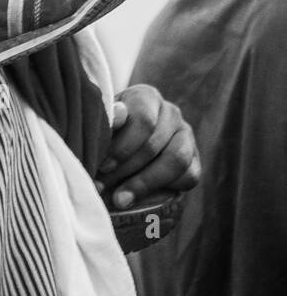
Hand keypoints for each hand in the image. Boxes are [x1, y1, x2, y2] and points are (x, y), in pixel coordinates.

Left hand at [96, 84, 200, 210]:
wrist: (117, 156)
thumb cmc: (106, 136)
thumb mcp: (101, 127)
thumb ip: (108, 121)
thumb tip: (119, 114)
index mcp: (146, 97)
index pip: (143, 119)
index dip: (123, 146)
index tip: (104, 166)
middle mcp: (170, 112)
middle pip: (154, 144)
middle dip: (126, 170)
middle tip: (103, 186)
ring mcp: (186, 136)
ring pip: (176, 160)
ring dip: (144, 183)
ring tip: (120, 199)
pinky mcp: (195, 161)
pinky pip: (188, 176)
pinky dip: (163, 190)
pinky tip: (138, 197)